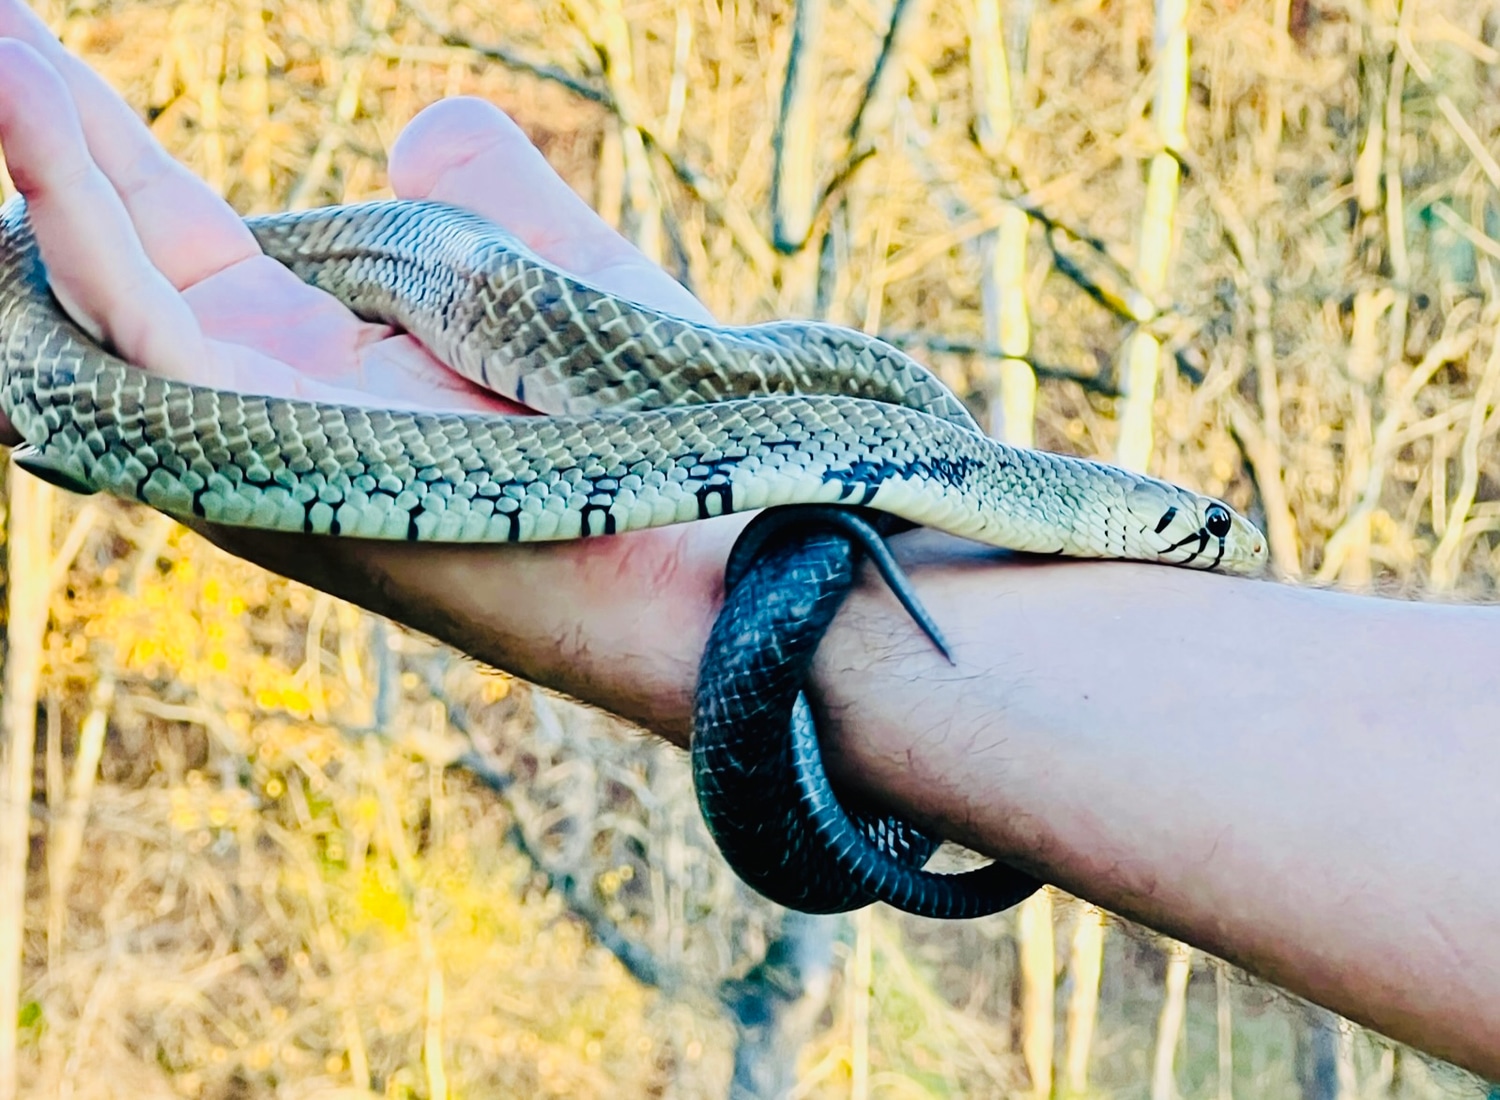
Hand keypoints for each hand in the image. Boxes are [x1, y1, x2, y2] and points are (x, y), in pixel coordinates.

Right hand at [0, 0, 742, 740]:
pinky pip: (146, 324)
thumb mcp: (560, 278)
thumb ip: (488, 197)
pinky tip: (20, 91)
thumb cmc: (662, 427)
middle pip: (114, 266)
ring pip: (96, 296)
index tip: (34, 48)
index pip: (178, 247)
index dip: (104, 151)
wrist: (728, 543)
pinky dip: (74, 206)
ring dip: (33, 158)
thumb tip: (418, 131)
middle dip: (42, 146)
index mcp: (320, 369)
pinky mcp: (275, 464)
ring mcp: (261, 449)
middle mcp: (267, 413)